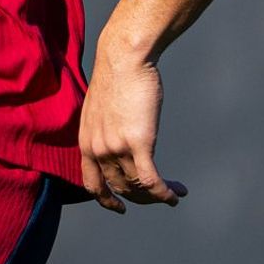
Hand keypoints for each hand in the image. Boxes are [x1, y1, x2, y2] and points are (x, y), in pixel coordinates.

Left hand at [79, 53, 186, 213]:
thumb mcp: (100, 109)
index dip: (106, 200)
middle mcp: (98, 150)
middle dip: (143, 197)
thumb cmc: (117, 77)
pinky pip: (151, 180)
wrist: (124, 57)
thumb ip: (104, 130)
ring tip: (177, 192)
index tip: (119, 206)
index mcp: (86, 143)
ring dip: (159, 195)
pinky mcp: (138, 143)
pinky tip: (176, 195)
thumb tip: (117, 137)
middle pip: (121, 188)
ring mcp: (116, 148)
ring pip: (138, 186)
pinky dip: (164, 193)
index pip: (92, 184)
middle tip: (161, 196)